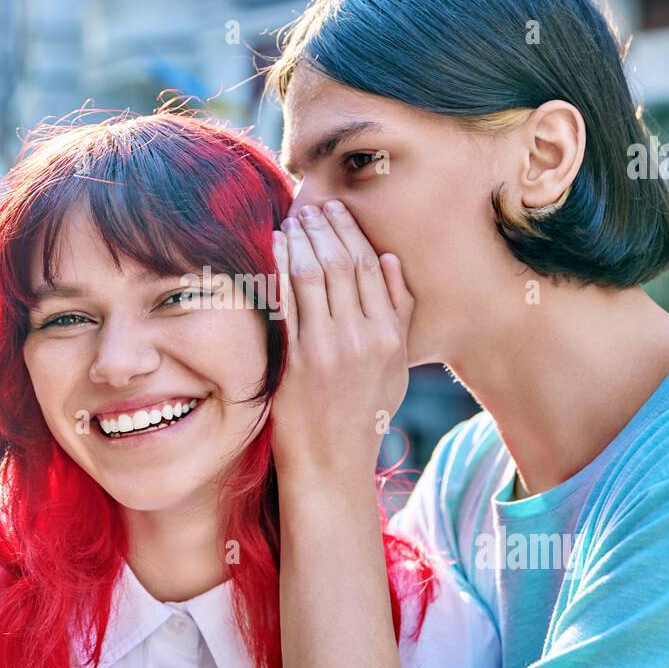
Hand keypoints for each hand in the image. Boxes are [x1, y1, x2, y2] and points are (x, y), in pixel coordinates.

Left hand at [270, 199, 412, 485]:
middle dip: (324, 228)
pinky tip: (271, 247)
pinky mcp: (294, 360)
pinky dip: (277, 269)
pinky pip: (285, 302)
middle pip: (341, 265)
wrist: (331, 461)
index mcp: (388, 337)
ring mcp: (325, 349)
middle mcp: (360, 339)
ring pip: (312, 276)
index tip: (336, 210)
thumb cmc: (365, 413)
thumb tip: (389, 259)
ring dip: (300, 241)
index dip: (351, 232)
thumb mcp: (396, 366)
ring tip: (292, 219)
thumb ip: (397, 312)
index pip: (370, 267)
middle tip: (310, 206)